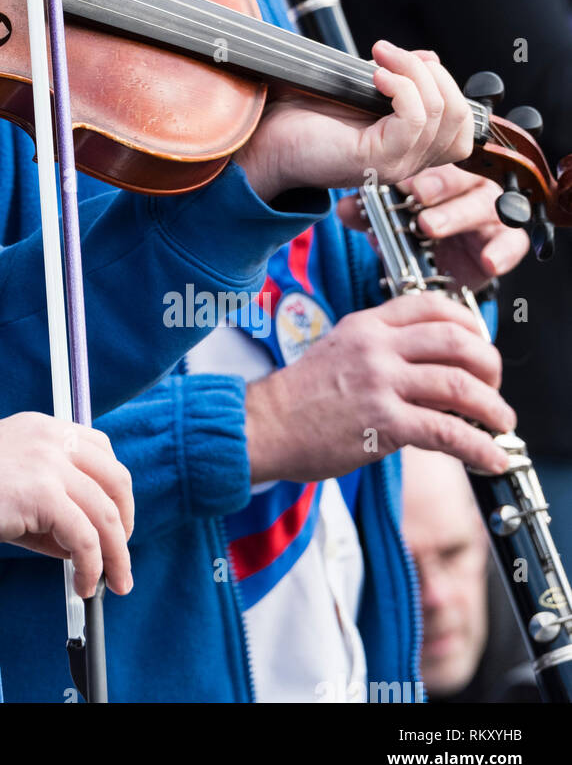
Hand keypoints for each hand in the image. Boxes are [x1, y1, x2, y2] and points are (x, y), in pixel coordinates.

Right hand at [0, 413, 133, 597]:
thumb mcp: (11, 478)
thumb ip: (49, 498)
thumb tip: (82, 545)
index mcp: (42, 428)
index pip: (100, 448)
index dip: (114, 488)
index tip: (114, 519)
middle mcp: (51, 439)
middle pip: (115, 479)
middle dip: (124, 522)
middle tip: (119, 556)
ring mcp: (50, 464)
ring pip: (106, 514)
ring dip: (115, 555)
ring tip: (111, 583)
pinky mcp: (44, 493)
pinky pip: (85, 538)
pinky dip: (91, 567)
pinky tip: (82, 584)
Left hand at [235, 42, 472, 202]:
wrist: (263, 142)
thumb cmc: (302, 117)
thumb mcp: (360, 89)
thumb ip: (398, 78)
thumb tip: (429, 58)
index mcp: (410, 146)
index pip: (463, 124)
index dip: (448, 84)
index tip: (411, 59)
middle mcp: (409, 161)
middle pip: (460, 117)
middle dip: (432, 72)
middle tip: (390, 52)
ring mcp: (396, 164)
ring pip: (441, 114)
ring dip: (414, 72)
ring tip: (380, 59)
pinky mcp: (377, 161)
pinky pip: (415, 121)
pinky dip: (403, 89)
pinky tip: (377, 76)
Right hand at [244, 292, 514, 481]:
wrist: (265, 425)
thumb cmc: (300, 396)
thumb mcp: (341, 350)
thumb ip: (384, 349)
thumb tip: (434, 367)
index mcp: (367, 325)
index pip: (433, 307)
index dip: (470, 325)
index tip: (482, 345)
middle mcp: (376, 347)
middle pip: (457, 343)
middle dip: (490, 367)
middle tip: (494, 389)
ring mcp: (380, 383)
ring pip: (461, 386)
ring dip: (493, 410)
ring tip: (500, 426)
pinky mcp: (383, 422)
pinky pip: (448, 432)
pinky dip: (480, 448)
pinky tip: (490, 458)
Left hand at [336, 164, 529, 291]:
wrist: (434, 274)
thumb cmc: (413, 238)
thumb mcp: (387, 226)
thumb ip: (367, 215)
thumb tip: (343, 207)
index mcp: (441, 178)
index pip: (438, 165)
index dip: (423, 174)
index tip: (405, 184)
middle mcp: (468, 190)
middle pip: (462, 180)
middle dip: (439, 189)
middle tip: (417, 198)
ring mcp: (488, 215)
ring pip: (484, 207)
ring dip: (458, 216)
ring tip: (431, 227)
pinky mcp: (503, 242)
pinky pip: (512, 243)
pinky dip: (502, 251)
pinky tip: (488, 260)